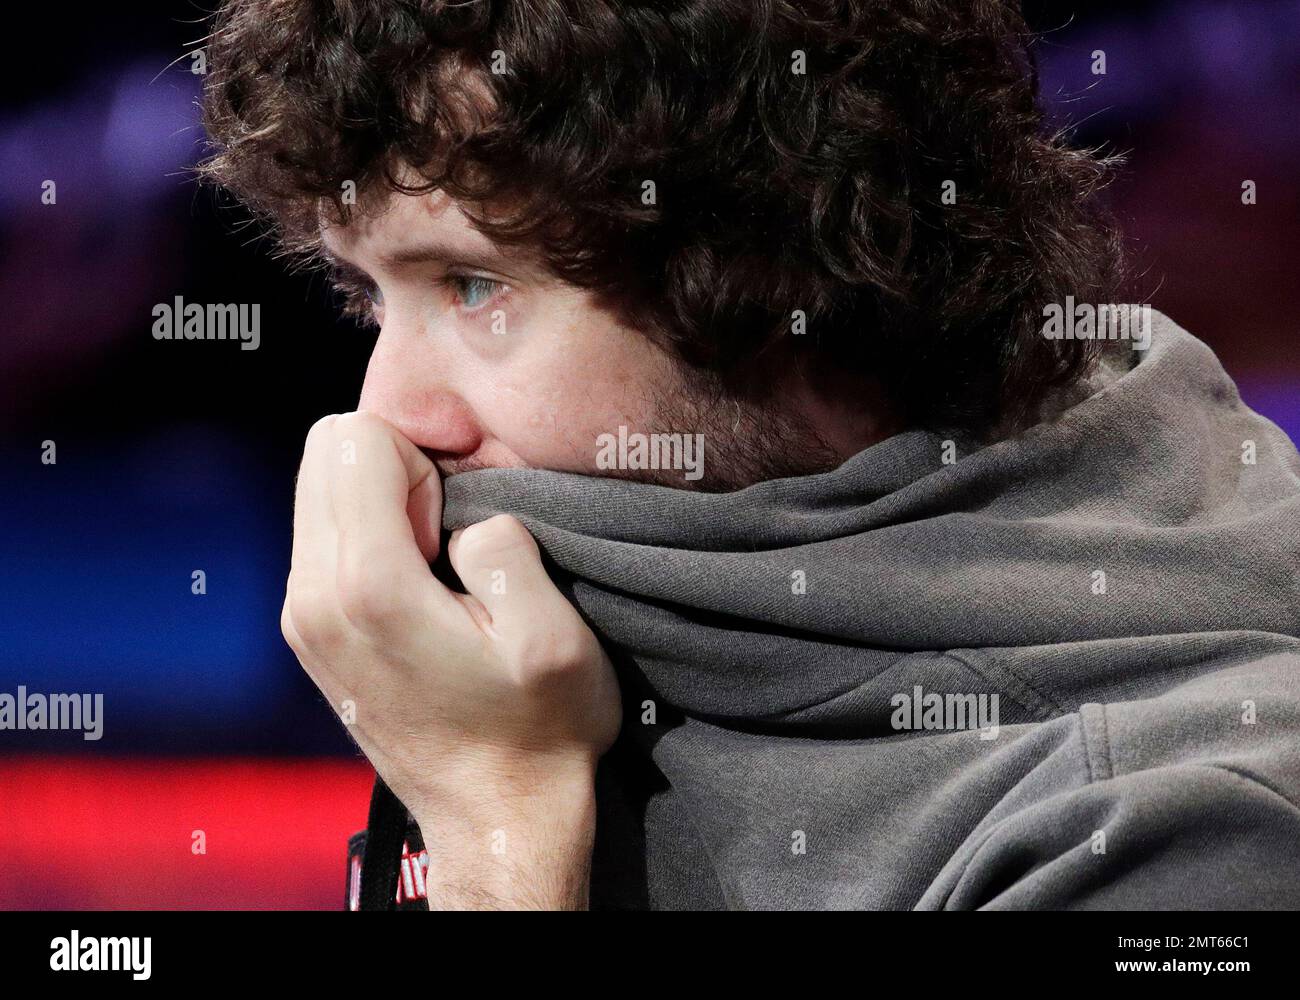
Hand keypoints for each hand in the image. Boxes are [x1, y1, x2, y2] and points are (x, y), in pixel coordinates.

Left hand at [280, 411, 621, 907]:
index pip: (356, 439)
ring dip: (381, 505)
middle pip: (324, 452)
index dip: (422, 462)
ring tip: (434, 572)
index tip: (455, 526)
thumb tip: (460, 519)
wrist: (496, 817)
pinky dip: (369, 537)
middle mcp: (313, 598)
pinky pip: (323, 536)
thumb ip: (503, 547)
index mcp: (369, 587)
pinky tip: (417, 592)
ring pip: (319, 490)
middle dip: (393, 471)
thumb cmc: (535, 732)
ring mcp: (302, 618)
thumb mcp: (551, 638)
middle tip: (444, 541)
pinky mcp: (308, 632)